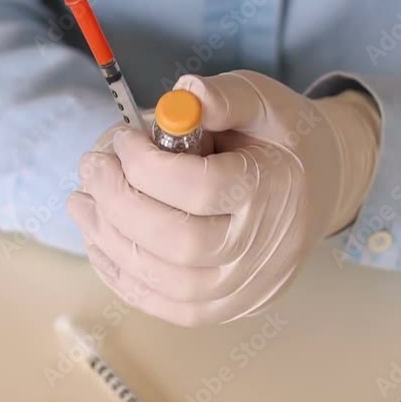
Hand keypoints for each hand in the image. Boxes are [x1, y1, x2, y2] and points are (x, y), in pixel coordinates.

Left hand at [67, 70, 380, 325]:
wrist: (318, 186)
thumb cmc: (281, 138)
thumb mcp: (261, 100)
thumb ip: (222, 96)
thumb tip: (182, 94)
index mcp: (276, 190)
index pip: (202, 190)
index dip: (148, 165)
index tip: (123, 137)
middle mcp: (264, 249)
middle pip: (181, 244)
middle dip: (120, 204)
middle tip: (92, 168)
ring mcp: (246, 287)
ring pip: (167, 281)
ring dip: (110, 241)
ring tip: (82, 202)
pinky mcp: (227, 307)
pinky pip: (166, 305)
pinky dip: (122, 276)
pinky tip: (99, 240)